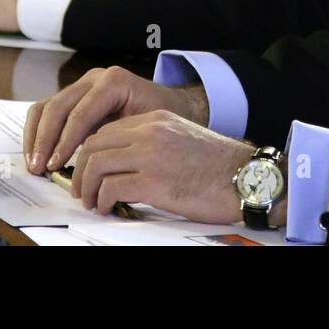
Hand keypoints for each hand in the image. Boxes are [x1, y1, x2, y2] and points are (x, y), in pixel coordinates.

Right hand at [23, 65, 208, 172]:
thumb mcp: (149, 126)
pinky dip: (37, 132)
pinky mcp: (73, 98)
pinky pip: (46, 111)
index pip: (80, 114)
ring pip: (46, 107)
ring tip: (34, 165)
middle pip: (58, 107)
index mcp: (113, 82)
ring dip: (36, 137)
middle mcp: (93, 79)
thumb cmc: (163, 117)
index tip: (55, 166)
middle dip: (45, 141)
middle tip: (39, 168)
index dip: (65, 142)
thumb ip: (121, 140)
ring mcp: (81, 86)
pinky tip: (36, 155)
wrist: (170, 104)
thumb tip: (94, 166)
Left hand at [71, 111, 260, 222]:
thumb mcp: (181, 141)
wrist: (247, 179)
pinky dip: (103, 200)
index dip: (90, 153)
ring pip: (96, 165)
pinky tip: (108, 208)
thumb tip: (124, 164)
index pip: (107, 130)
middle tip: (81, 189)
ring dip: (87, 187)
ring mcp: (150, 155)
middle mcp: (150, 131)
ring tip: (92, 201)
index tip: (88, 170)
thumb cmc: (219, 167)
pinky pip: (111, 188)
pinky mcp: (153, 182)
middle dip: (80, 169)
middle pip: (94, 145)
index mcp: (156, 120)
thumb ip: (153, 143)